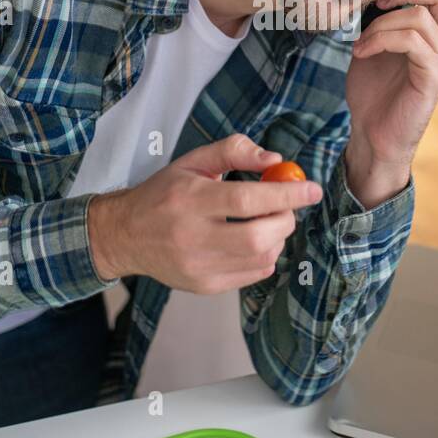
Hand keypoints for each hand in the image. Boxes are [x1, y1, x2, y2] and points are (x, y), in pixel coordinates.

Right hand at [88, 132, 321, 292]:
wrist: (126, 235)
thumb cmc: (163, 194)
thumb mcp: (193, 162)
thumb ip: (234, 151)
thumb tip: (275, 161)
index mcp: (190, 200)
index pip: (247, 199)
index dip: (286, 194)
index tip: (311, 190)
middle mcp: (192, 237)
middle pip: (258, 237)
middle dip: (285, 219)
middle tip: (284, 207)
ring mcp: (198, 267)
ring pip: (261, 258)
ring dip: (277, 238)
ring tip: (265, 222)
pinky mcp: (204, 286)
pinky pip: (253, 274)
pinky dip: (265, 256)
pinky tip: (251, 241)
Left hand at [344, 0, 437, 198]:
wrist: (372, 136)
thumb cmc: (371, 92)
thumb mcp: (369, 43)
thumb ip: (375, 16)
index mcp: (430, 31)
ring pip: (421, 16)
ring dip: (382, 22)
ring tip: (360, 41)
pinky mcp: (433, 77)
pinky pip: (413, 41)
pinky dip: (382, 39)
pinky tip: (362, 51)